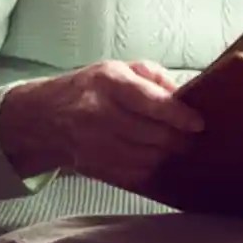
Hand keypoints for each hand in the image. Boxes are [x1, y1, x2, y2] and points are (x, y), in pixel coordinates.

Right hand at [0, 60, 204, 190]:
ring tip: (174, 147)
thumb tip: (184, 96)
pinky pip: (131, 174)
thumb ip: (155, 77)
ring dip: (165, 155)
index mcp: (108, 81)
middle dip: (177, 139)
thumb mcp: (121, 69)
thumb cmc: (91, 87)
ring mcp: (91, 143)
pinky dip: (149, 169)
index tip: (198, 123)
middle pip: (151, 134)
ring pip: (144, 158)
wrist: (44, 116)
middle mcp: (97, 112)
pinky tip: (154, 159)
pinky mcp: (91, 165)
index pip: (150, 102)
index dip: (179, 116)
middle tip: (191, 138)